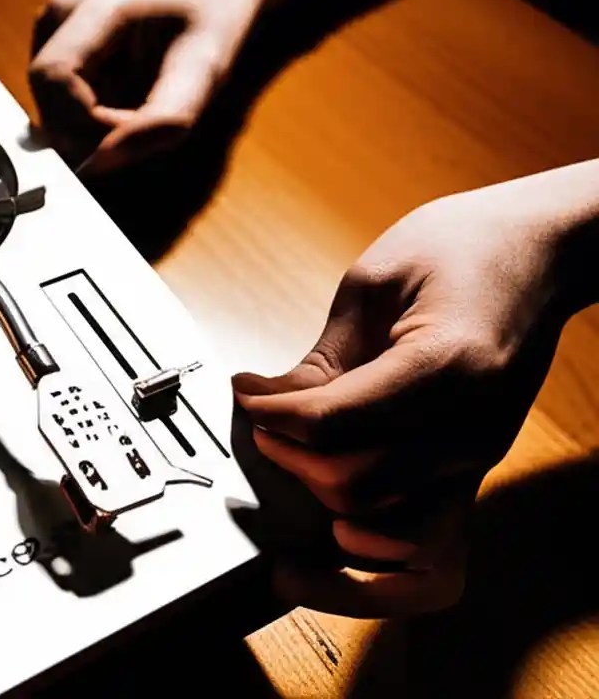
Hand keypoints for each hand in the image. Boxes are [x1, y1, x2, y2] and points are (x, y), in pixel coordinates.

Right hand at [29, 0, 277, 175]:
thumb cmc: (215, 16)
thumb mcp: (203, 70)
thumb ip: (158, 122)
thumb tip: (95, 167)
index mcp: (98, 4)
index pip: (53, 81)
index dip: (82, 127)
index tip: (130, 138)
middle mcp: (62, 8)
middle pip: (49, 97)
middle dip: (89, 130)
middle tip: (141, 126)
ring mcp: (54, 21)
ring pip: (51, 102)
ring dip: (89, 123)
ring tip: (137, 105)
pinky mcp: (55, 36)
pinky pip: (58, 95)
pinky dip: (88, 109)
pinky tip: (123, 93)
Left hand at [232, 160, 598, 617]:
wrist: (544, 253)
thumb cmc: (463, 248)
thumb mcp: (375, 283)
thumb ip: (322, 358)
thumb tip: (260, 398)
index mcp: (446, 367)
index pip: (333, 423)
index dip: (272, 415)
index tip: (245, 394)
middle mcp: (471, 427)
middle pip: (353, 483)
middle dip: (289, 456)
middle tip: (264, 421)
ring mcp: (478, 456)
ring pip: (381, 519)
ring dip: (322, 494)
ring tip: (294, 455)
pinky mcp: (475, 468)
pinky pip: (424, 538)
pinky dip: (376, 541)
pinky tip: (339, 521)